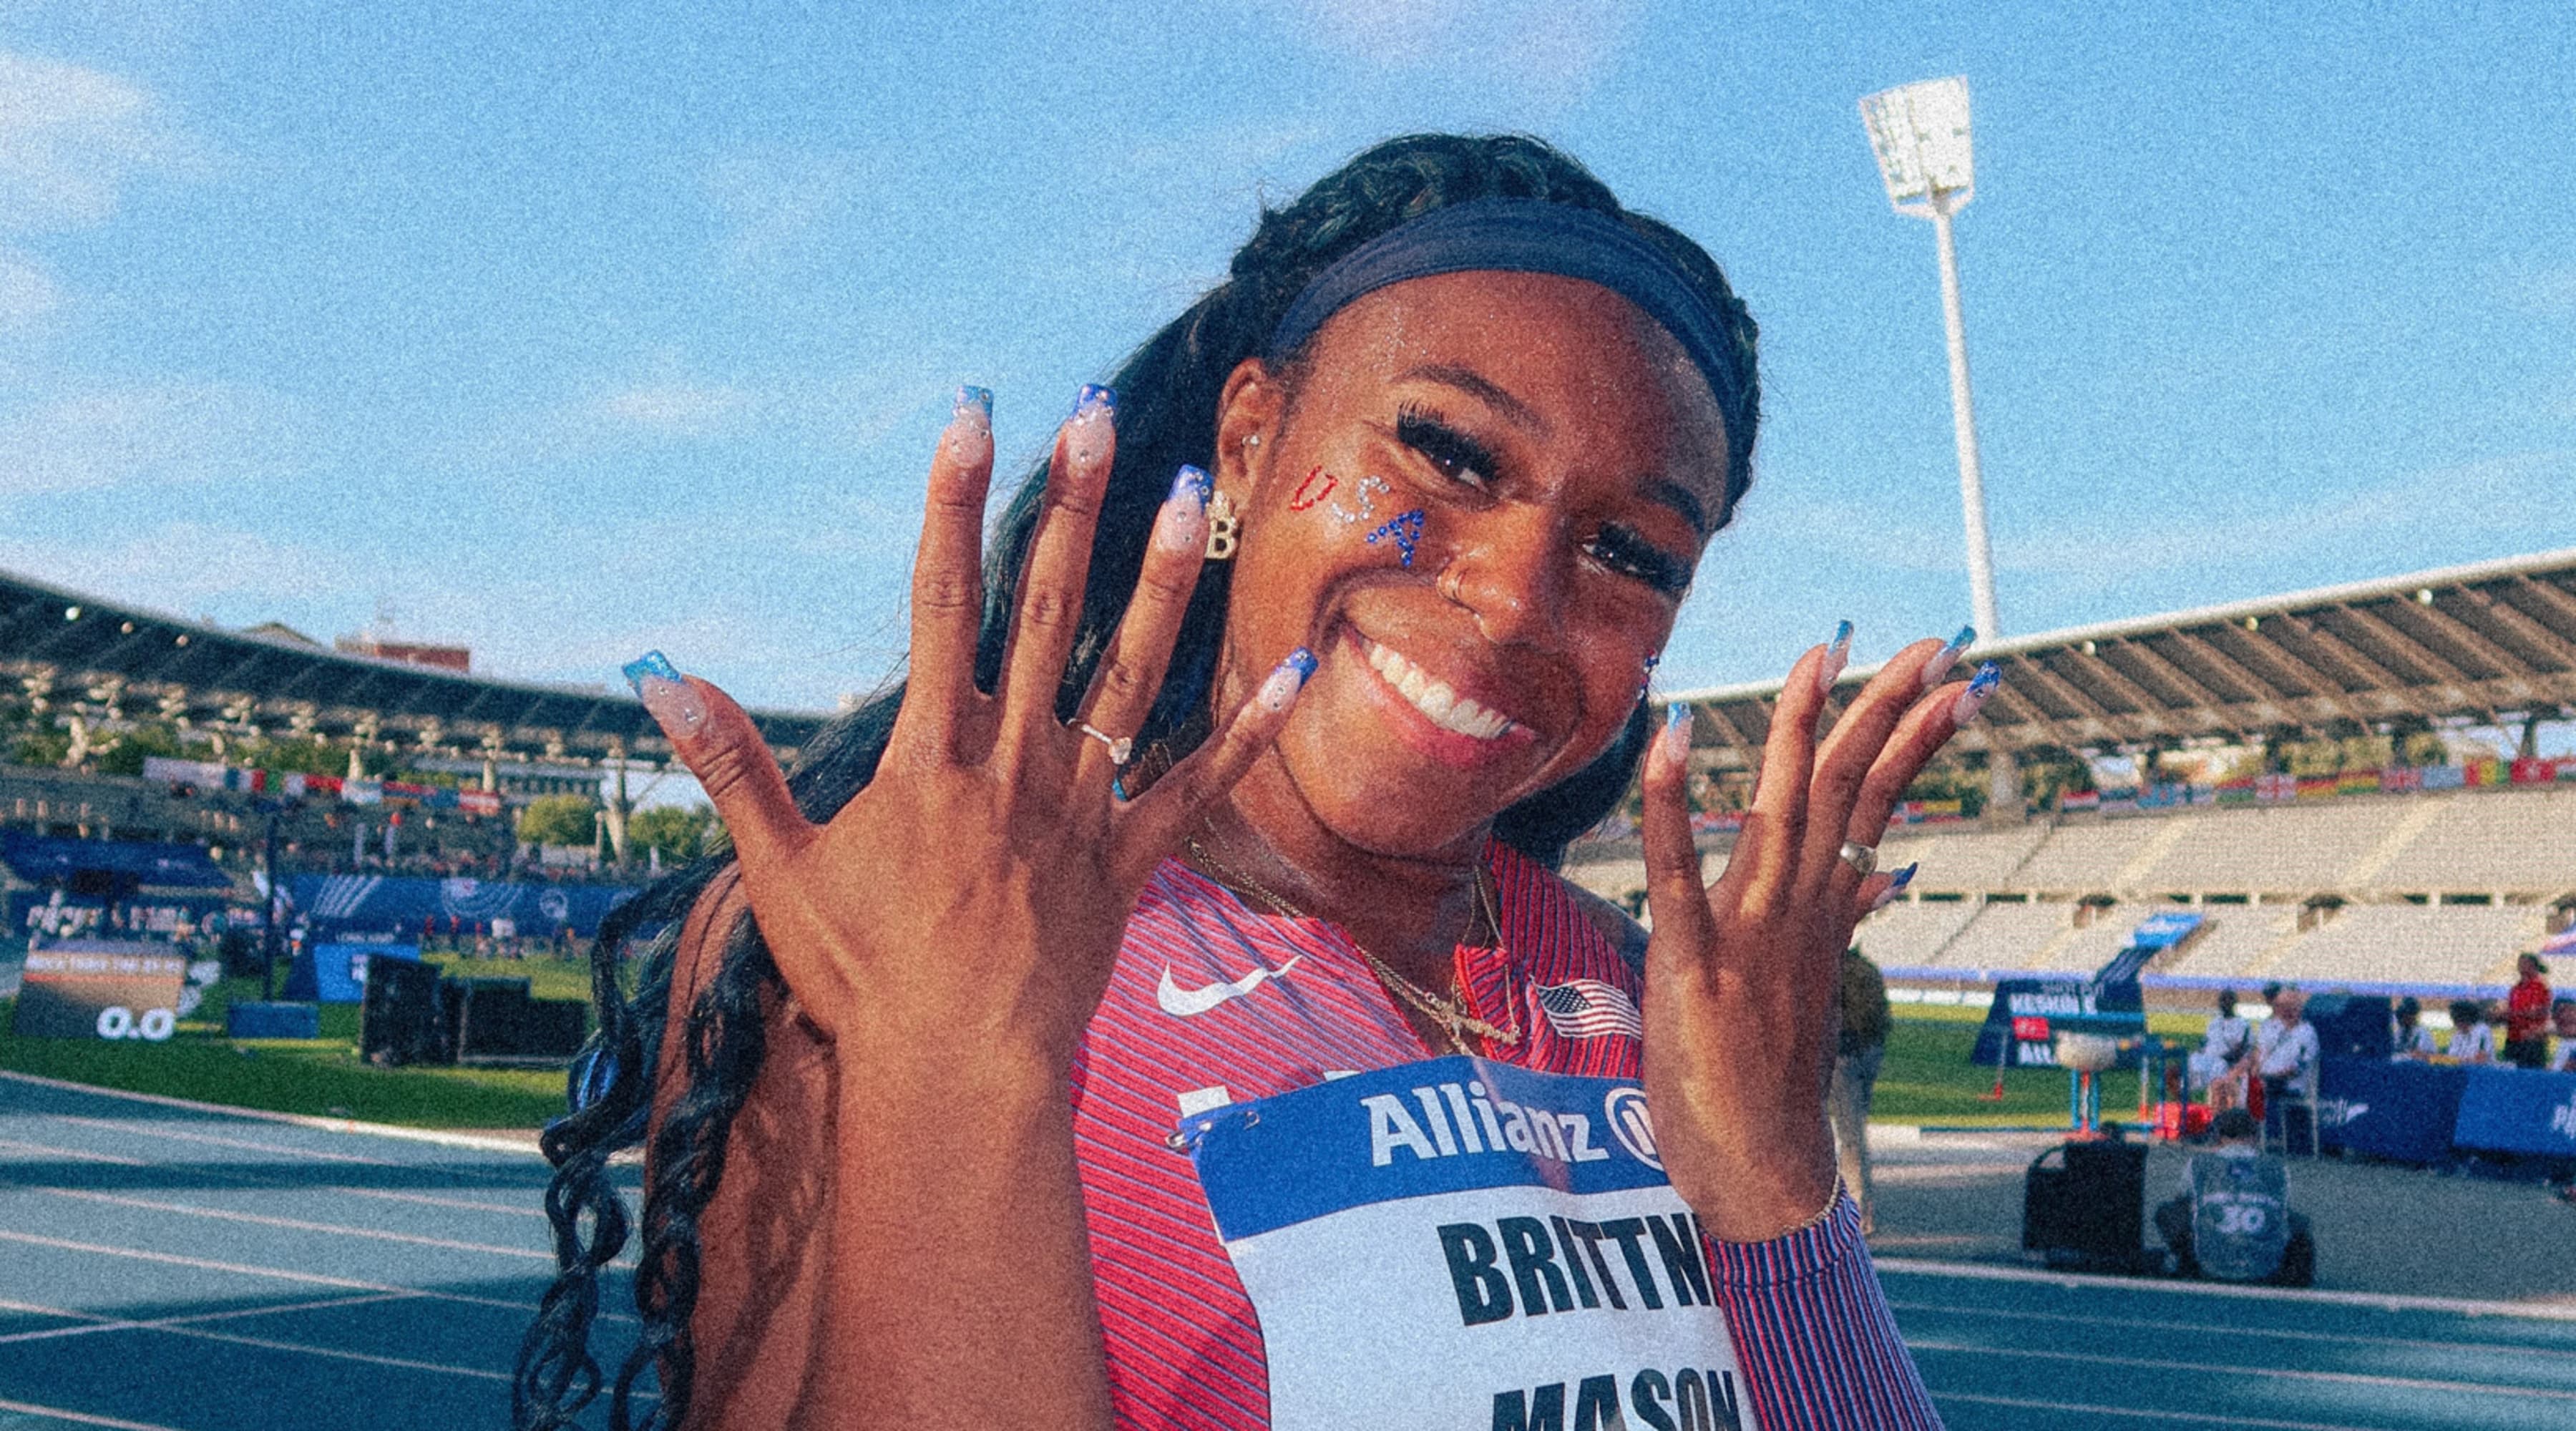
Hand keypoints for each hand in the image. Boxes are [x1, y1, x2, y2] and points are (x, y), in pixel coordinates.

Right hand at [634, 389, 1311, 1078]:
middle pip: (1044, 608)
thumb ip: (732, 766)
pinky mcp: (1130, 860)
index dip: (952, 502)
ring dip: (1164, 580)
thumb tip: (659, 677)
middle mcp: (1013, 760)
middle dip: (1066, 507)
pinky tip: (1297, 671)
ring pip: (1133, 672)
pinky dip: (1249, 731)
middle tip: (1091, 416)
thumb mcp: (780, 869)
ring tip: (1196, 496)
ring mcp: (1081, 806)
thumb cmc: (861, 979)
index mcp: (930, 754)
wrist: (956, 1071)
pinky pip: (1199, 785)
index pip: (940, 599)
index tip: (970, 418)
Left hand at [1636, 632, 1991, 1239]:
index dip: (1913, 737)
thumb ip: (1845, 917)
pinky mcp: (1690, 968)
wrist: (1757, 1173)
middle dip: (1889, 712)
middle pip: (1850, 792)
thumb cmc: (1770, 1080)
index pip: (1877, 805)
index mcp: (1820, 913)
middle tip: (1937, 645)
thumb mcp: (1814, 985)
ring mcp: (1748, 938)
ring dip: (1801, 732)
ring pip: (1786, 816)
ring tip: (1824, 656)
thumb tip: (1887, 870)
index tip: (1955, 679)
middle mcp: (1795, 913)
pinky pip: (1677, 875)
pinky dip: (1674, 806)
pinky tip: (1674, 739)